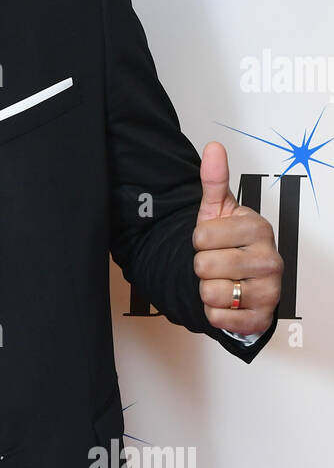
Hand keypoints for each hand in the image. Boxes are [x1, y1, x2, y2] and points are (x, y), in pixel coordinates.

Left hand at [192, 142, 282, 335]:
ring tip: (222, 282)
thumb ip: (214, 181)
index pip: (202, 237)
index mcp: (258, 228)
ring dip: (207, 291)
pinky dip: (214, 313)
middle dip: (201, 267)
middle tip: (216, 263)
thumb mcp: (218, 211)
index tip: (211, 240)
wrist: (242, 280)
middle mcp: (270, 258)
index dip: (198, 241)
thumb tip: (213, 148)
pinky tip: (226, 302)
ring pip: (211, 293)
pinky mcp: (262, 317)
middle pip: (204, 266)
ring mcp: (270, 289)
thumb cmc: (229, 244)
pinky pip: (219, 319)